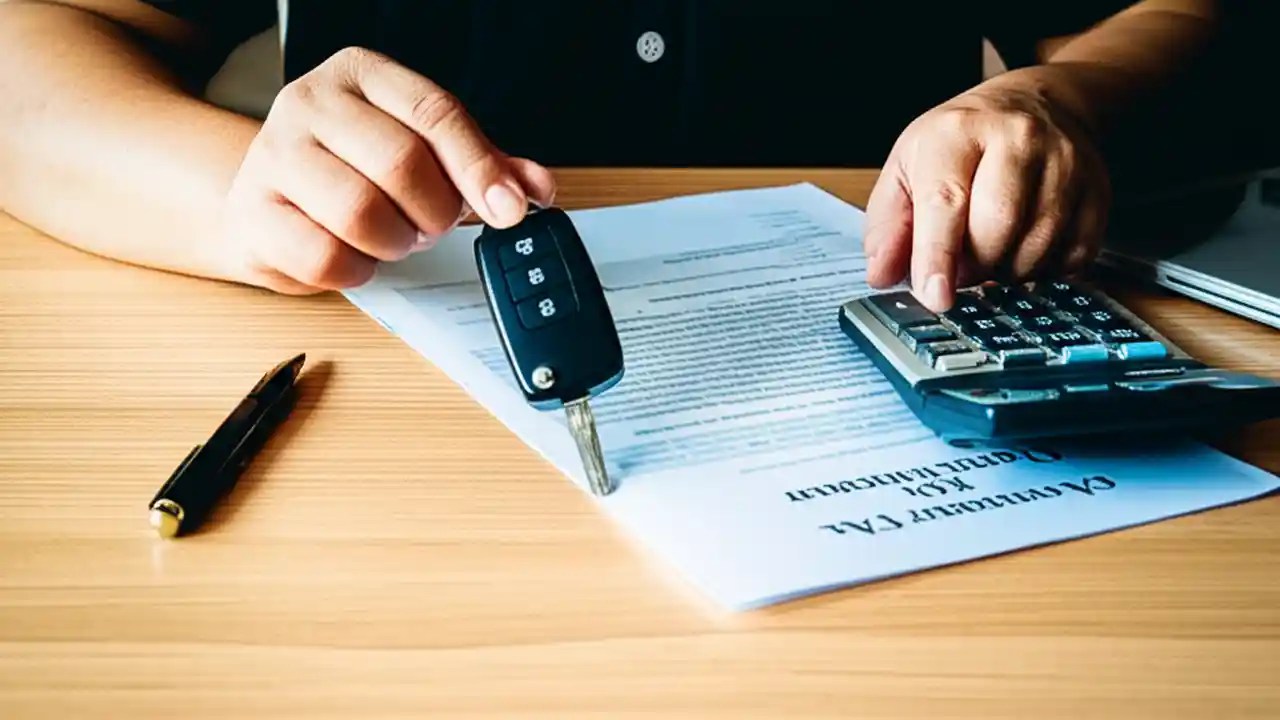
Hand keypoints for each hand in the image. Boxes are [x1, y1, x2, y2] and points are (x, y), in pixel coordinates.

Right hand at [222, 47, 555, 293]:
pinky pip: (324, 257)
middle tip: (430, 225)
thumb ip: (482, 165)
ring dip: (394, 242)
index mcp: (362, 74)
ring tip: (391, 237)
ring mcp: (273, 155)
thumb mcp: (423, 151)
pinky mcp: (251, 213)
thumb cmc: (352, 169)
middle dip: (433, 212)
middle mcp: (311, 102)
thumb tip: (534, 188)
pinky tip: (355, 255)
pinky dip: (355, 269)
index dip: (480, 167)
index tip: (511, 209)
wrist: (269, 197)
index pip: (435, 113)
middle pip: (402, 164)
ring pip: (361, 212)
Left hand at [863, 75, 1110, 311]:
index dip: (938, 256)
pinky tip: (1025, 249)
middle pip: (997, 230)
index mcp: (958, 133)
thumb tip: (882, 274)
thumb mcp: (907, 168)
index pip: (946, 202)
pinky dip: (1043, 269)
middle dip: (973, 266)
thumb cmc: (961, 143)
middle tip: (960, 266)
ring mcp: (1065, 163)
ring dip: (1007, 271)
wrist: (1034, 105)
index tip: (934, 297)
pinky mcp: (1097, 190)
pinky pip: (1072, 256)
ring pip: (1036, 248)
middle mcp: (1018, 139)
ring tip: (992, 250)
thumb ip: (889, 223)